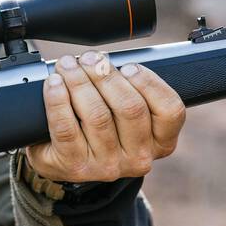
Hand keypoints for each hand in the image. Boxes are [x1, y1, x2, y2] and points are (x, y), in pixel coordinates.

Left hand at [25, 51, 185, 183]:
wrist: (62, 160)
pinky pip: (66, 128)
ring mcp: (107, 166)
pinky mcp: (76, 166)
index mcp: (161, 143)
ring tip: (68, 66)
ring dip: (80, 82)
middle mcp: (139, 158)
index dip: (149, 82)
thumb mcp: (125, 115)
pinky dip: (58, 100)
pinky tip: (55, 84)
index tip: (129, 66)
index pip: (170, 110)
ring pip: (97, 115)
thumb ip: (131, 91)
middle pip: (130, 108)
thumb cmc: (98, 129)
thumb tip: (107, 60)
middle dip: (106, 76)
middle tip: (90, 59)